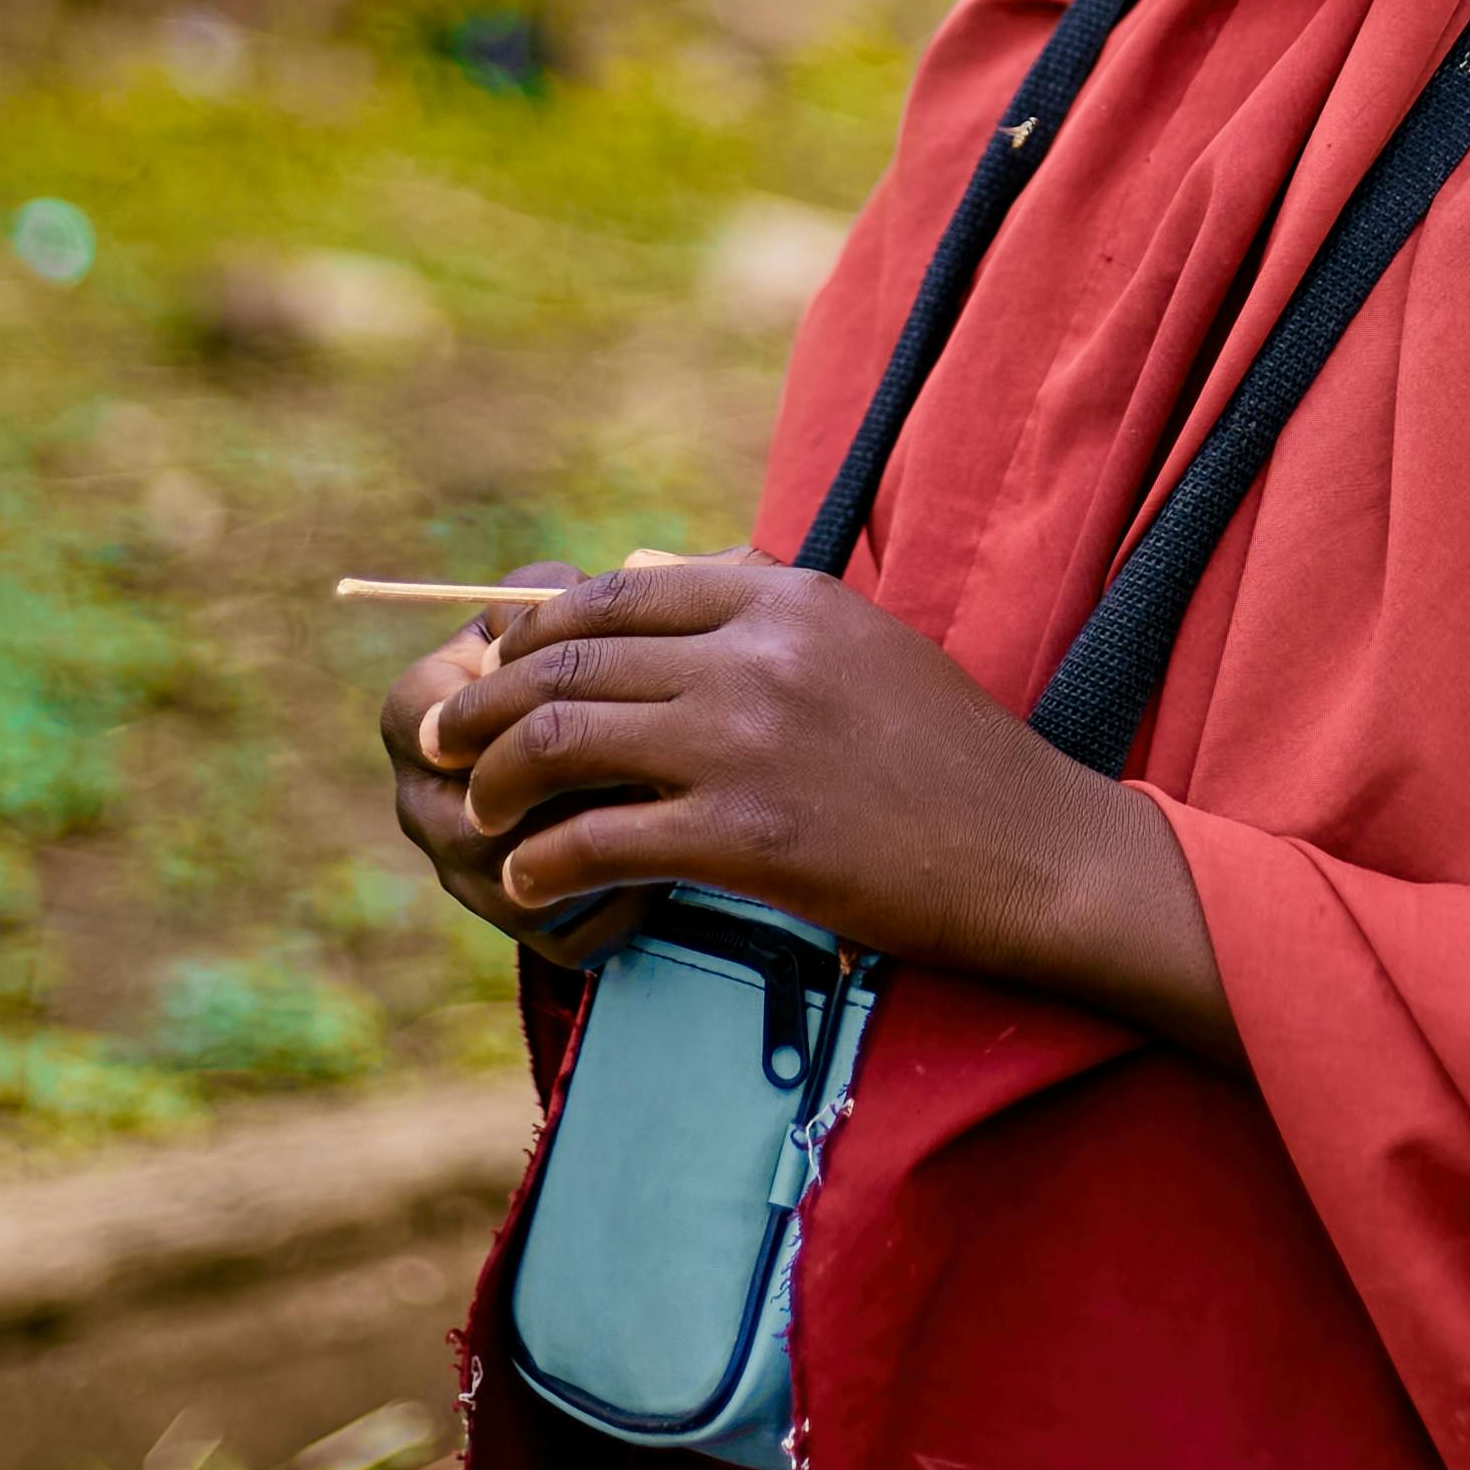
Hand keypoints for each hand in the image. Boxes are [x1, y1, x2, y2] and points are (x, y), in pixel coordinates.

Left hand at [412, 559, 1242, 1068]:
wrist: (1030, 848)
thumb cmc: (950, 755)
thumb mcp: (864, 643)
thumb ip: (766, 615)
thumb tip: (664, 588)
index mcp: (783, 593)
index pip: (617, 592)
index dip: (534, 630)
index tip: (495, 665)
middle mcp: (755, 651)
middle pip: (569, 658)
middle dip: (482, 701)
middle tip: (439, 740)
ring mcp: (747, 741)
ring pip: (561, 738)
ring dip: (493, 778)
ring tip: (474, 813)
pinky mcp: (746, 835)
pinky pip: (597, 838)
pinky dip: (542, 861)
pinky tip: (527, 881)